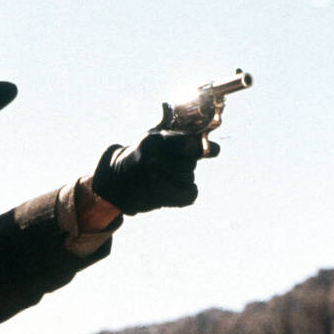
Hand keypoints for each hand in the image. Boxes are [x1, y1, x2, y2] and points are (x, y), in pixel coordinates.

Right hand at [91, 130, 219, 215]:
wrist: (118, 181)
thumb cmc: (142, 155)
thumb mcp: (155, 137)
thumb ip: (182, 135)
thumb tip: (215, 147)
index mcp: (153, 141)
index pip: (189, 144)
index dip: (196, 148)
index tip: (199, 150)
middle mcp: (153, 160)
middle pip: (190, 163)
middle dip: (188, 164)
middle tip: (174, 164)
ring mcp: (154, 180)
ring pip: (189, 179)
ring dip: (185, 178)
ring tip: (170, 176)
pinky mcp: (157, 198)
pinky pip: (189, 195)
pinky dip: (188, 193)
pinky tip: (179, 189)